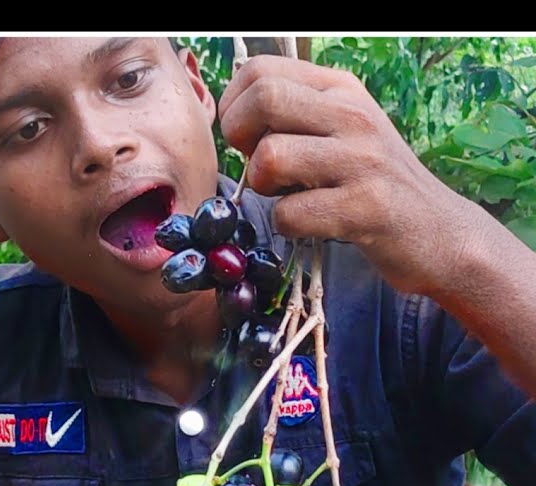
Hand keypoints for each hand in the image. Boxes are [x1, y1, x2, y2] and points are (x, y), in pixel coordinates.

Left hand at [218, 54, 483, 296]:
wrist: (439, 231)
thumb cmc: (371, 180)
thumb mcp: (339, 129)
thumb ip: (292, 113)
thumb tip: (231, 114)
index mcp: (340, 89)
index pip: (260, 70)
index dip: (235, 106)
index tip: (248, 137)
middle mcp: (353, 115)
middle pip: (263, 100)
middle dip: (240, 138)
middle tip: (261, 166)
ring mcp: (362, 160)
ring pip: (271, 156)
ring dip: (263, 187)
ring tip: (290, 195)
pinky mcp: (365, 207)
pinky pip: (289, 214)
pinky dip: (287, 225)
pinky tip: (310, 224)